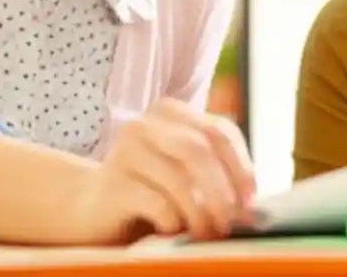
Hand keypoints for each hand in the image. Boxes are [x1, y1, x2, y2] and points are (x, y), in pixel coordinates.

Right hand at [71, 99, 255, 243]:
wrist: (93, 209)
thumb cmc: (151, 191)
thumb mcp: (185, 173)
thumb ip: (217, 174)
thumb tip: (253, 204)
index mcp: (170, 112)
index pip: (219, 131)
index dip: (241, 166)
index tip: (251, 201)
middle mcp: (145, 124)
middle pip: (198, 151)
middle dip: (222, 191)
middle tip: (232, 223)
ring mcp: (124, 150)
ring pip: (178, 178)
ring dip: (201, 212)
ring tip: (207, 234)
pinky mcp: (112, 183)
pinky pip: (157, 202)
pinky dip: (174, 221)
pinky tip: (172, 230)